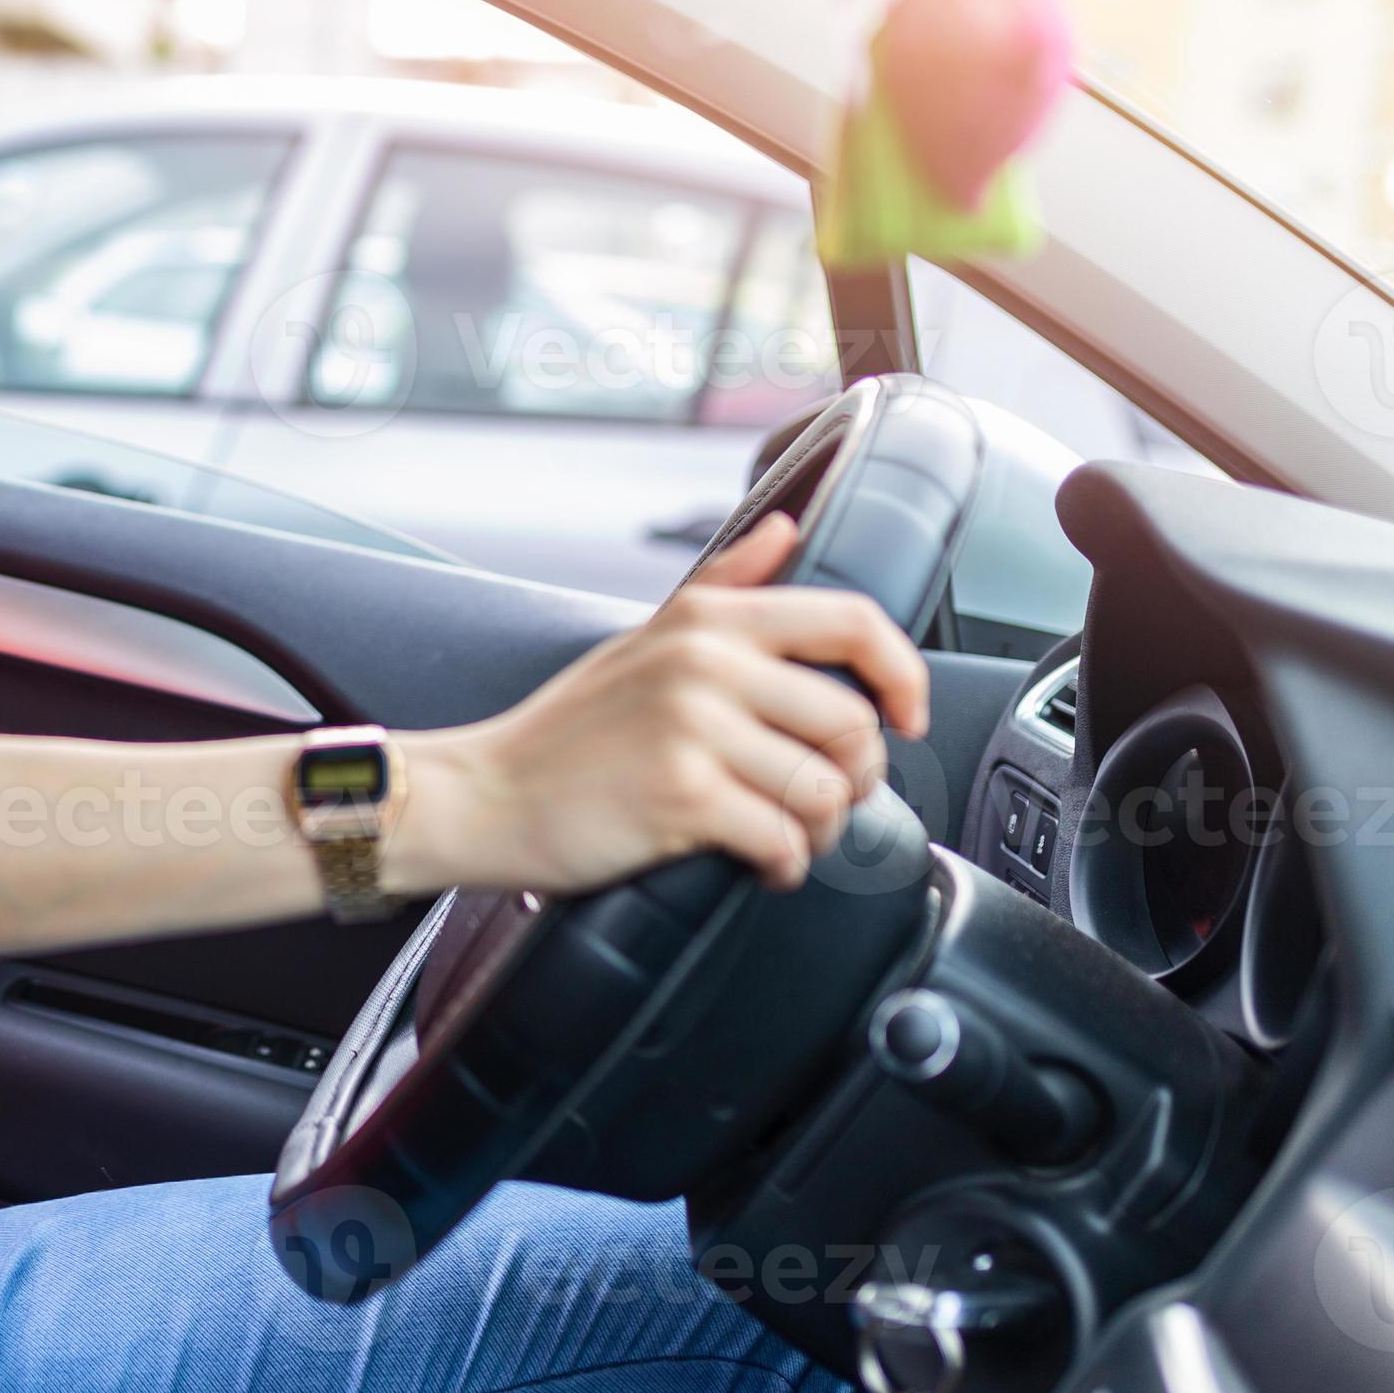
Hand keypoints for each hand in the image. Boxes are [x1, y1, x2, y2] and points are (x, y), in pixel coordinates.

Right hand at [399, 513, 930, 894]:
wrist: (486, 794)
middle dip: (856, 776)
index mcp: (708, 619)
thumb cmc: (569, 730)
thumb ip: (725, 583)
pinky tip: (757, 861)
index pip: (853, 621)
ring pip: (827, 789)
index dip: (904, 673)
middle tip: (822, 795)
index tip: (907, 715)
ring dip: (819, 828)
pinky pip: (785, 839)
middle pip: (854, 722)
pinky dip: (783, 865)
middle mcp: (704, 663)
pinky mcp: (683, 796)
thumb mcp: (645, 637)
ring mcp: (693, 729)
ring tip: (783, 830)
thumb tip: (785, 527)